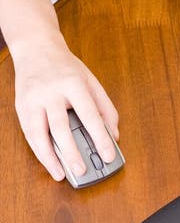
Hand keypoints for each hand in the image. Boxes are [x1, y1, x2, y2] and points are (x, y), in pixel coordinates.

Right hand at [13, 39, 118, 180]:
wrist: (36, 48)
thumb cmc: (66, 67)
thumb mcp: (91, 80)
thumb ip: (104, 107)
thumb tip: (114, 134)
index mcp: (73, 82)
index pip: (89, 114)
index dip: (100, 137)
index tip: (109, 155)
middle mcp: (51, 92)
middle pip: (61, 127)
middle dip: (72, 152)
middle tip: (83, 170)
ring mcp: (33, 100)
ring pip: (40, 133)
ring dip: (51, 157)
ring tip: (62, 174)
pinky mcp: (21, 107)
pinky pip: (29, 134)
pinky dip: (39, 151)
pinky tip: (49, 162)